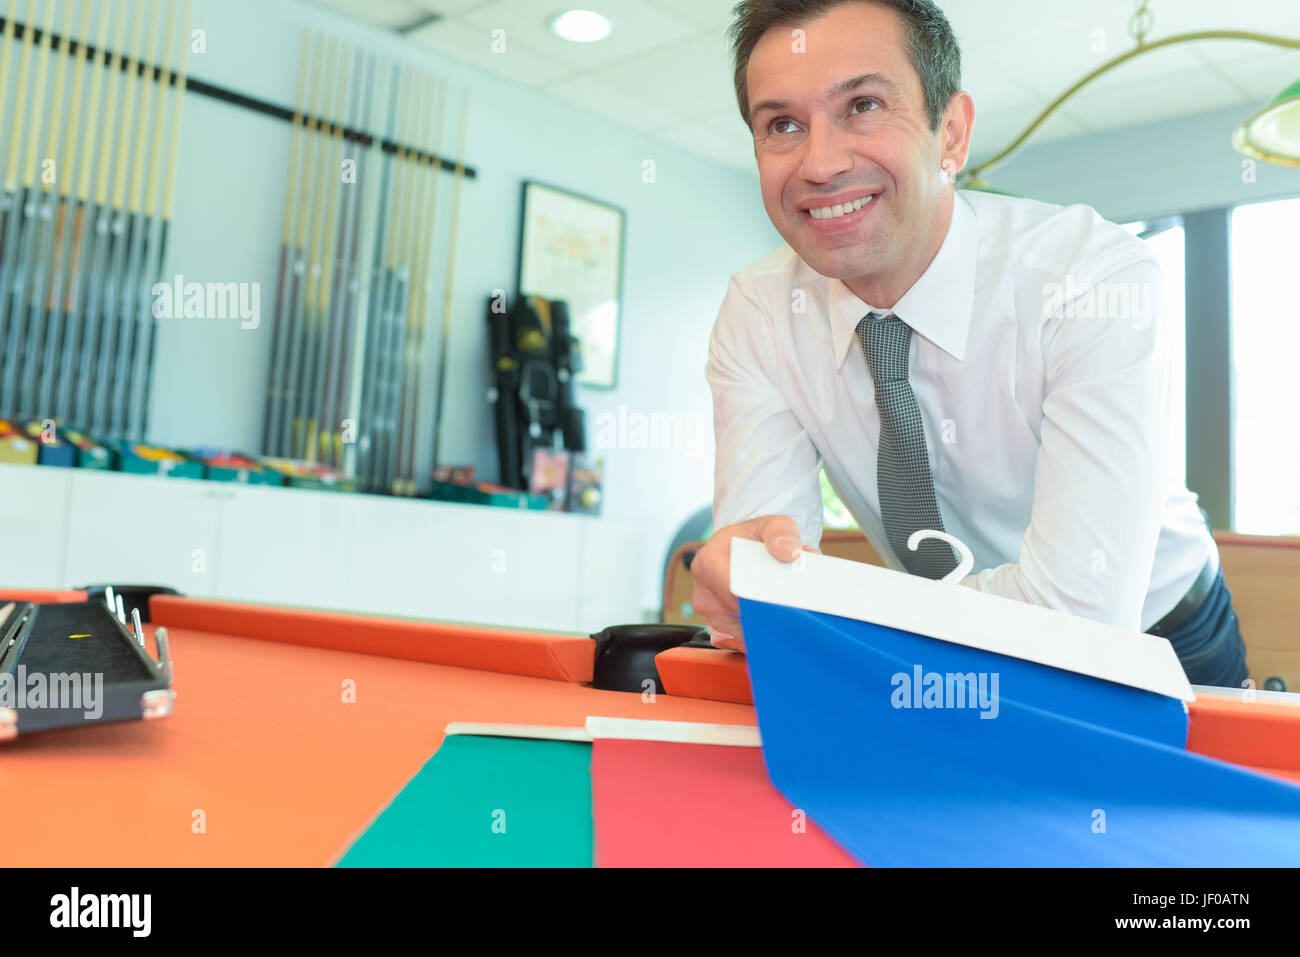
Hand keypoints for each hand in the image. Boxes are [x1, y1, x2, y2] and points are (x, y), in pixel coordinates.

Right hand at [689, 515, 816, 650]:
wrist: (742, 550)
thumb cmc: (753, 539)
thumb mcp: (771, 524)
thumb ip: (782, 531)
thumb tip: (791, 553)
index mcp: (707, 563)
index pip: (733, 590)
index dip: (759, 598)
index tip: (784, 601)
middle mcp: (704, 592)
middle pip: (740, 614)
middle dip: (769, 611)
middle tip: (795, 606)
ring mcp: (711, 613)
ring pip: (743, 631)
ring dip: (767, 623)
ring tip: (785, 606)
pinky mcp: (721, 629)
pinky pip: (744, 639)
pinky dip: (763, 632)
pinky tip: (777, 619)